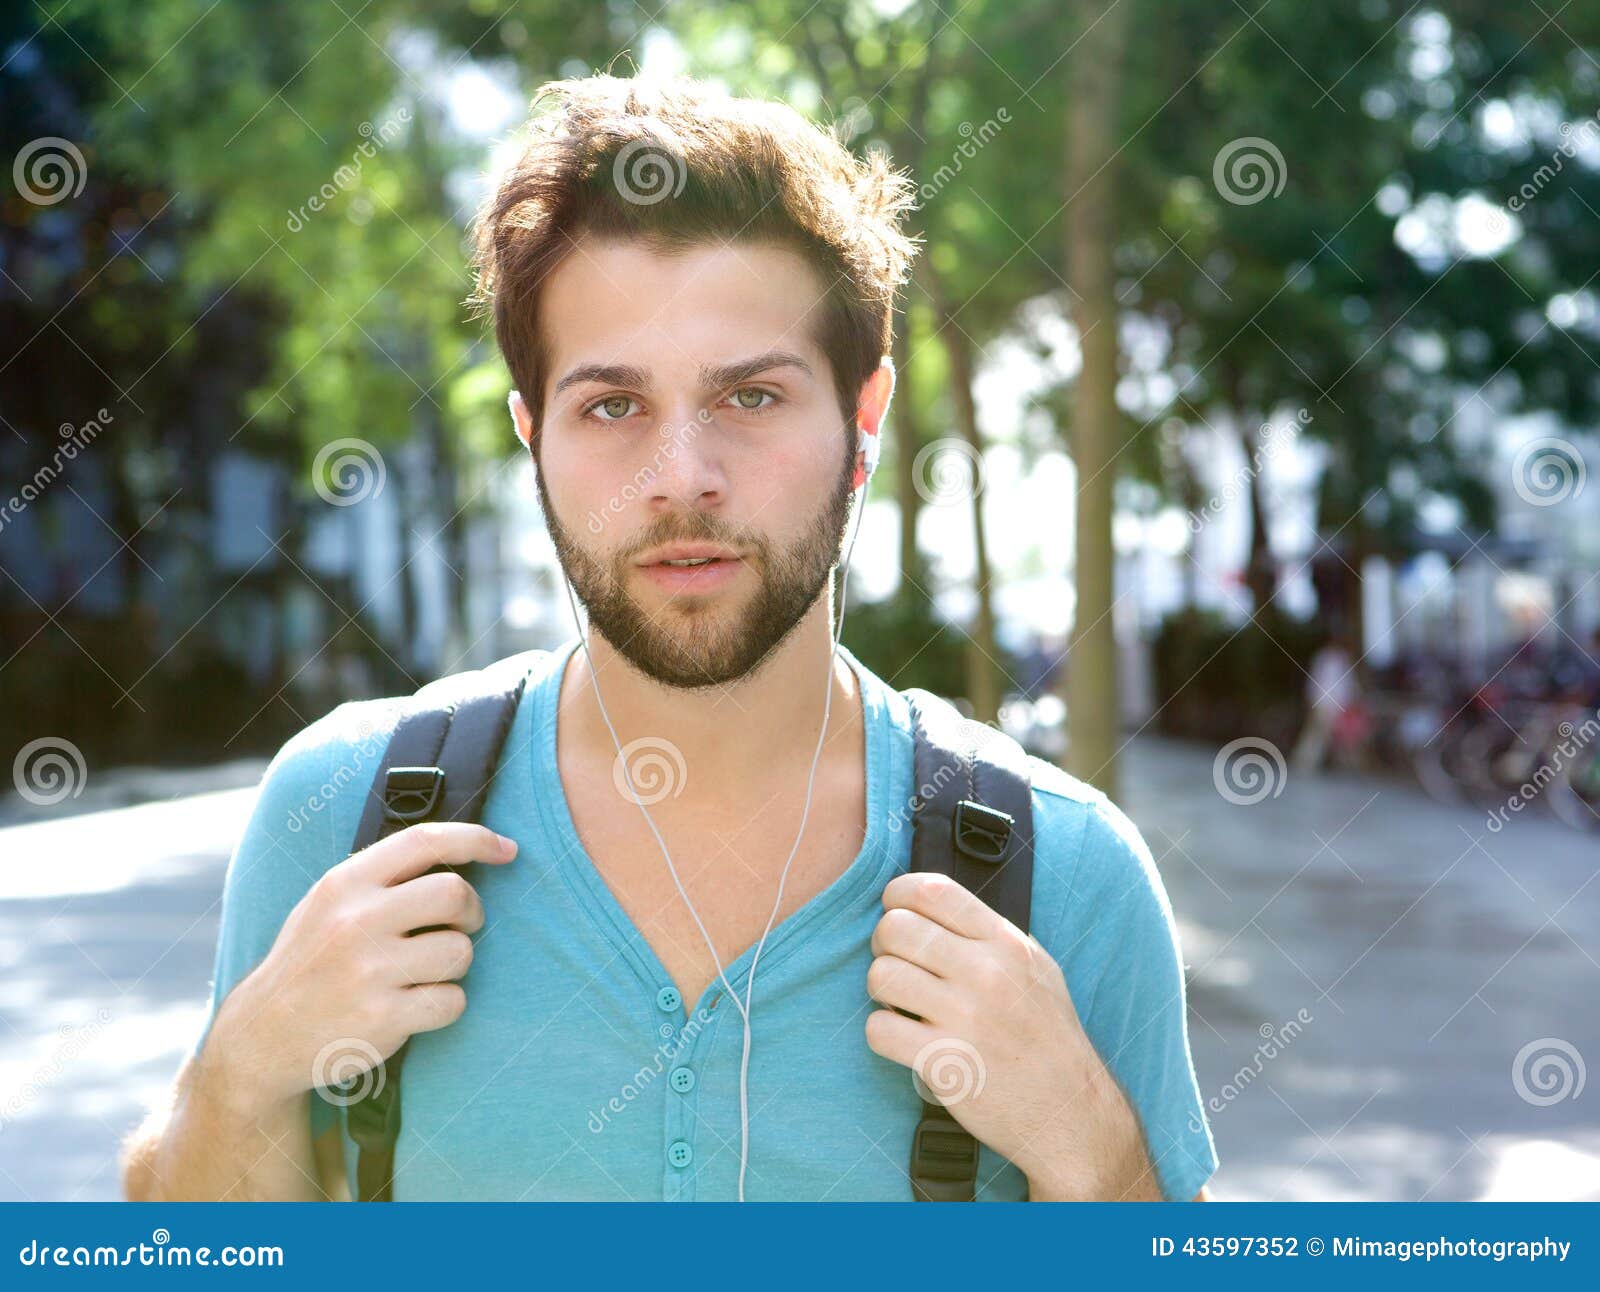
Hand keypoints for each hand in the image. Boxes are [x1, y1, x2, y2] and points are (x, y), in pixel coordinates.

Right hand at [208, 822, 516, 1108]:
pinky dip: (445, 1005)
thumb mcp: (328, 903)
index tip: (508, 849)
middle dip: (472, 911)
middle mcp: (356, 920)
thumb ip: (382, 877)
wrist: (263, 1035)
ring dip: (454, 964)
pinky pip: (452, 1001)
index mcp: (345, 883)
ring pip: (460, 950)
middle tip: (459, 927)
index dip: (476, 839)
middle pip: (456, 892)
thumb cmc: (312, 961)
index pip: (424, 840)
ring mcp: (369, 970)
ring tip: (422, 974)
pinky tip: (415, 1008)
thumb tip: (462, 852)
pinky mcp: (383, 1017)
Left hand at [865, 870, 1157, 1199]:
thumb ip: (987, 934)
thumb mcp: (1036, 968)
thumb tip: (929, 905)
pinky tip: (904, 1038)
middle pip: (895, 928)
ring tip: (900, 1003)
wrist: (1072, 1113)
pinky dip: (882, 1033)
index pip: (933, 890)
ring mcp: (964, 1018)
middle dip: (884, 945)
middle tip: (897, 965)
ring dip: (880, 989)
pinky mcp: (943, 1062)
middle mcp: (986, 973)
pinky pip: (878, 1029)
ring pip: (880, 975)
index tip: (896, 911)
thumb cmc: (1049, 1038)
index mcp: (1006, 944)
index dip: (899, 894)